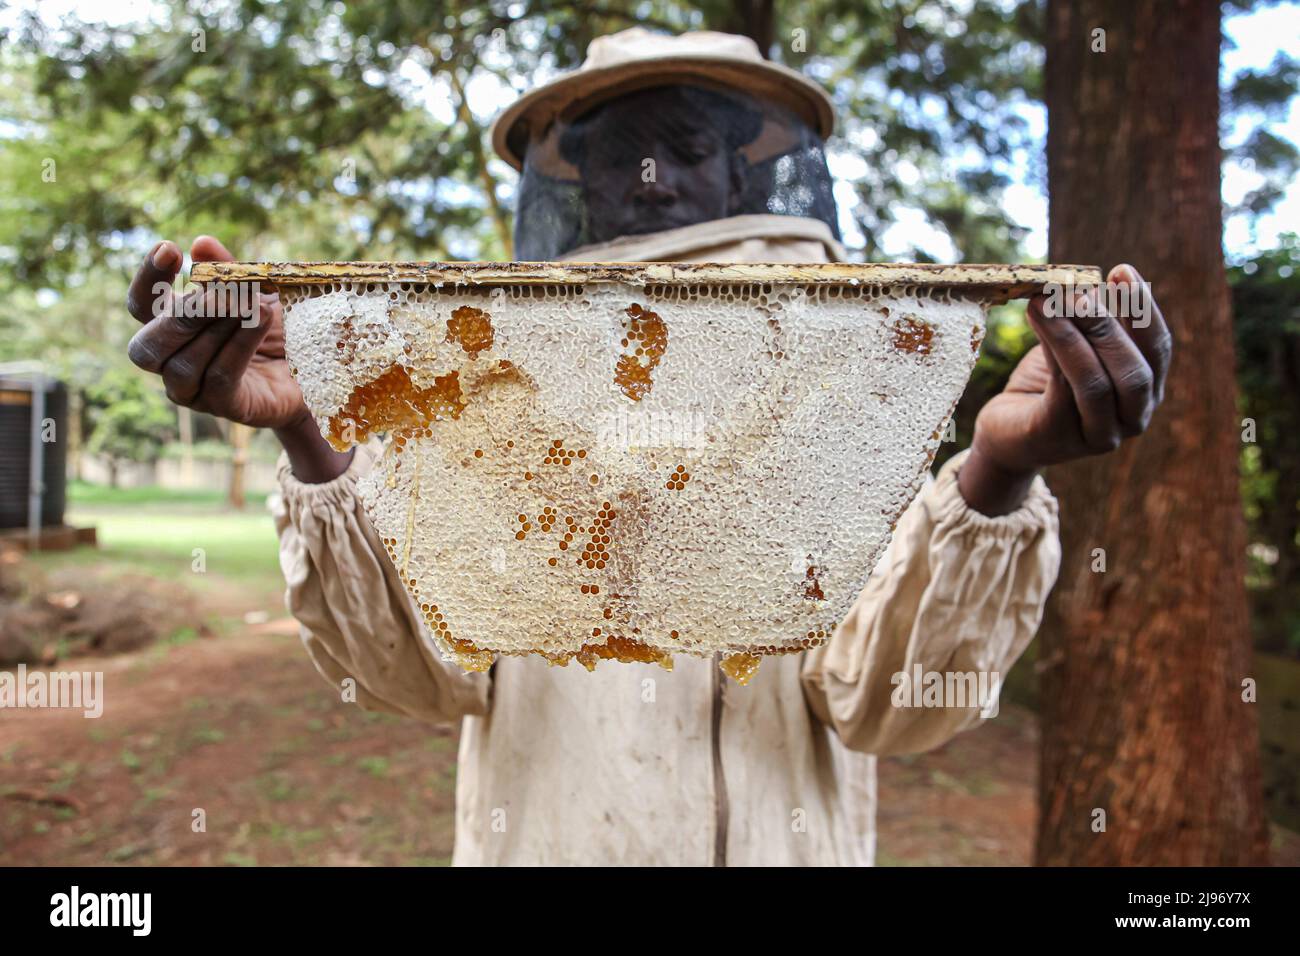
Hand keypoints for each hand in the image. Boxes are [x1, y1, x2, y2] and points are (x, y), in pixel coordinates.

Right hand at [126, 236, 352, 481]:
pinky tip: (260, 320)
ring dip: (216, 330)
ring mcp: (195, 391)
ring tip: (252, 306)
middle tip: (219, 294)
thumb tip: (201, 244)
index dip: (148, 279)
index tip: (170, 249)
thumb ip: (227, 272)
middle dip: (181, 316)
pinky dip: (238, 346)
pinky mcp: (226, 406)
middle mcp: (174, 363)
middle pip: (147, 348)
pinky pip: (219, 378)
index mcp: (172, 329)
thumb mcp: (255, 292)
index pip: (141, 306)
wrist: (319, 370)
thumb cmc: (280, 329)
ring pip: (183, 365)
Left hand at [959, 263, 1172, 514]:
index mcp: (1147, 393)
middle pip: (1133, 371)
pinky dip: (1051, 349)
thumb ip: (1089, 327)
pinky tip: (1037, 318)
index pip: (1158, 351)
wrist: (1005, 433)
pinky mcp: (1060, 438)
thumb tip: (1083, 282)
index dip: (1144, 310)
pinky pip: (1062, 391)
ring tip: (1046, 300)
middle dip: (1108, 325)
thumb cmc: (1045, 387)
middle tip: (1078, 290)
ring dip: (1071, 335)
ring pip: (1095, 382)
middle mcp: (1133, 420)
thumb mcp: (1075, 352)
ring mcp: (1099, 436)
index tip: (1122, 271)